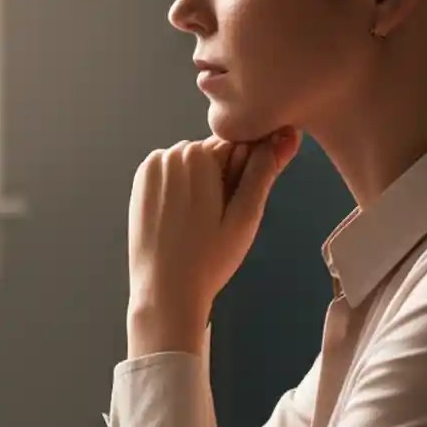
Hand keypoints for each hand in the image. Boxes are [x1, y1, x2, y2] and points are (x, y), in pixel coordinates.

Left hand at [127, 127, 301, 358]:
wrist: (165, 291)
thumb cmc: (209, 259)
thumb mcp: (246, 215)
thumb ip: (265, 170)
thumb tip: (287, 135)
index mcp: (195, 155)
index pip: (238, 146)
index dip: (244, 175)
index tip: (235, 205)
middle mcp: (168, 154)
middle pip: (211, 155)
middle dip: (221, 179)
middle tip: (217, 220)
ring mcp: (149, 169)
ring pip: (191, 166)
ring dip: (200, 186)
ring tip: (199, 225)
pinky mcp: (139, 185)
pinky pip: (171, 177)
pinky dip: (181, 192)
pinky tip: (183, 222)